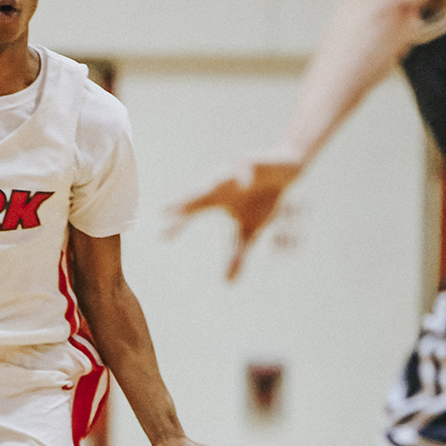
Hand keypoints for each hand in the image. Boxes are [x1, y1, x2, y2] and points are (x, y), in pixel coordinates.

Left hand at [166, 158, 303, 279]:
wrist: (285, 171)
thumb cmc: (261, 201)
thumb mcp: (250, 230)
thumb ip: (237, 254)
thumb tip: (227, 283)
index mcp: (217, 200)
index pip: (192, 213)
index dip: (178, 225)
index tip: (160, 237)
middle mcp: (221, 186)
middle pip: (198, 195)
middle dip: (184, 202)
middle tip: (167, 211)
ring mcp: (235, 173)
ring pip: (220, 178)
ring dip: (210, 185)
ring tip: (204, 191)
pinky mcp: (254, 163)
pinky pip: (247, 168)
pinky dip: (245, 174)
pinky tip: (244, 181)